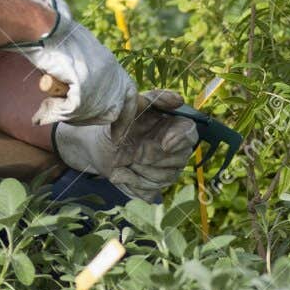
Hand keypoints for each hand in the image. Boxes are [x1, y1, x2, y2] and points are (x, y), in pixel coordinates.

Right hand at [7, 0, 138, 132]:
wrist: (45, 30)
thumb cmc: (56, 43)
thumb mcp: (78, 63)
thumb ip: (86, 82)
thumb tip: (78, 109)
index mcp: (113, 66)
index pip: (130, 97)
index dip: (125, 119)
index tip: (117, 135)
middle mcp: (113, 74)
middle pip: (110, 112)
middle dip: (90, 119)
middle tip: (70, 116)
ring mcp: (101, 80)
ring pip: (88, 113)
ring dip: (67, 113)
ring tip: (50, 103)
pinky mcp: (85, 85)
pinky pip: (71, 111)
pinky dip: (54, 110)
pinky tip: (45, 105)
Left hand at [54, 90, 199, 202]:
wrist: (100, 142)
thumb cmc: (121, 119)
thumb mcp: (134, 104)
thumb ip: (156, 98)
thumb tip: (178, 100)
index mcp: (175, 128)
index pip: (190, 135)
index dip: (180, 140)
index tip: (165, 143)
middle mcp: (175, 151)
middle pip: (177, 159)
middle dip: (151, 156)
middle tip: (132, 152)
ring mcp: (166, 171)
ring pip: (163, 178)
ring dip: (138, 169)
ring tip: (120, 159)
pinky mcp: (152, 187)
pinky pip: (149, 192)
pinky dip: (130, 182)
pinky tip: (117, 173)